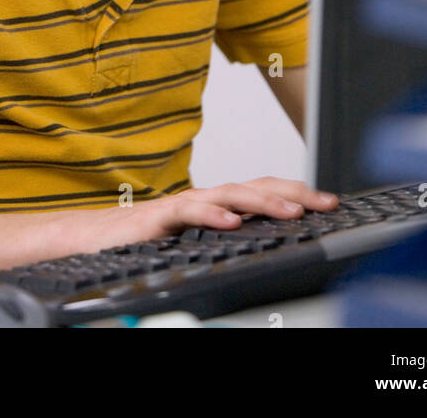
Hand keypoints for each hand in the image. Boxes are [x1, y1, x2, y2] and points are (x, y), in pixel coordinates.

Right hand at [78, 178, 339, 250]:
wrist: (94, 238)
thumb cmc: (147, 240)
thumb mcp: (198, 240)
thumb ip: (228, 235)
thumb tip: (269, 239)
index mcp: (218, 205)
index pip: (265, 191)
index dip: (299, 193)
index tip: (332, 202)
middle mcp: (206, 199)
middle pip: (256, 187)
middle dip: (295, 192)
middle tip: (327, 202)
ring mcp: (184, 204)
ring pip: (230, 194)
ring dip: (264, 202)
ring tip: (292, 211)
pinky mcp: (160, 217)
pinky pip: (189, 212)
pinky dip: (212, 215)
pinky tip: (232, 223)